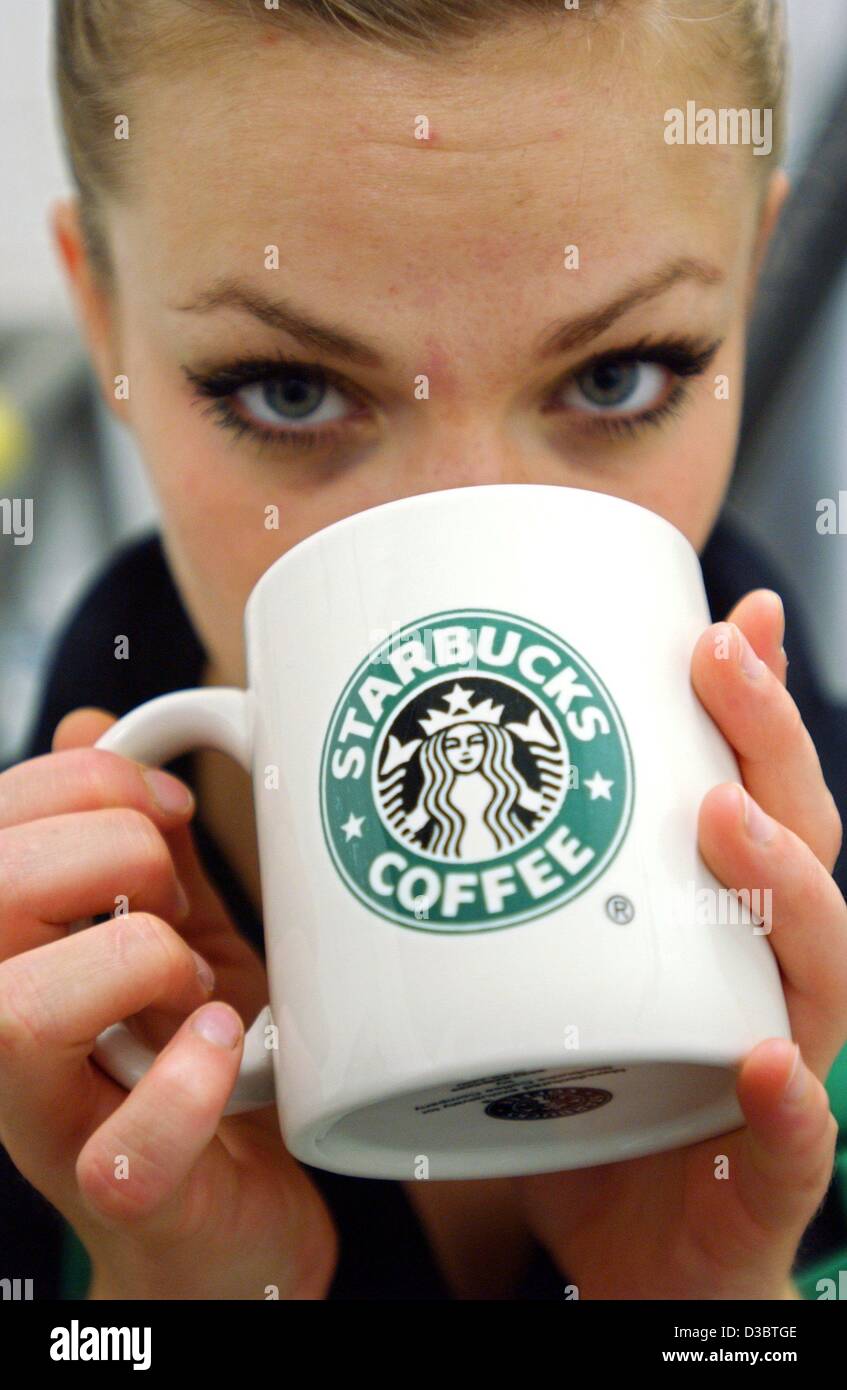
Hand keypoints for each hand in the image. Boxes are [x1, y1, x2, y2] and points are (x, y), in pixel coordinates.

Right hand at [0, 708, 336, 1298]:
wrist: (234, 1227)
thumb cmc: (191, 1069)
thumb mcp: (170, 935)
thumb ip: (134, 846)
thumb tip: (89, 724)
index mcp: (10, 953)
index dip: (80, 781)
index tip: (166, 801)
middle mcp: (2, 1038)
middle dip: (109, 851)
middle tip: (177, 892)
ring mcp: (47, 1126)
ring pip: (15, 1014)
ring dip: (134, 960)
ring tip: (192, 980)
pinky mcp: (123, 1200)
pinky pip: (124, 1146)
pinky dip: (188, 1082)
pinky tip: (226, 1045)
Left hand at [512, 590, 845, 1298]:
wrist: (627, 1255)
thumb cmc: (589, 1101)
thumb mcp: (538, 974)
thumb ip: (498, 892)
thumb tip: (409, 775)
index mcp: (722, 925)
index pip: (761, 799)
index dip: (757, 709)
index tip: (727, 614)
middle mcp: (765, 981)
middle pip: (802, 851)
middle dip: (767, 746)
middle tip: (716, 662)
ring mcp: (778, 1072)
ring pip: (817, 970)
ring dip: (783, 884)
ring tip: (724, 815)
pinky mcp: (761, 1177)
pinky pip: (794, 1141)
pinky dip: (786, 1102)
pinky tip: (760, 1063)